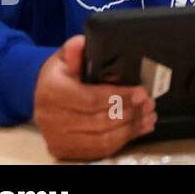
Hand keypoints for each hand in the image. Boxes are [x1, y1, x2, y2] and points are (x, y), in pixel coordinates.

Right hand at [33, 35, 155, 160]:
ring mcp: (56, 138)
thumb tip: (80, 43)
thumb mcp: (66, 57)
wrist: (44, 95)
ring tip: (148, 116)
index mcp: (51, 91)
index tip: (141, 92)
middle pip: (98, 121)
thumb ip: (75, 50)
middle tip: (150, 104)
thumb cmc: (62, 74)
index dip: (119, 97)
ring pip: (101, 140)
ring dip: (130, 129)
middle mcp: (50, 118)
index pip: (90, 99)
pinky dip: (122, 141)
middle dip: (130, 113)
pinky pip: (98, 151)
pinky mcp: (64, 150)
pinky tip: (137, 129)